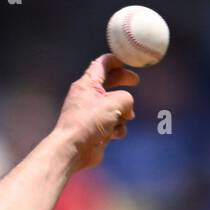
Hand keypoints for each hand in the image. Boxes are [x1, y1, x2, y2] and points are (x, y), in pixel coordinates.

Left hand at [52, 54, 138, 173]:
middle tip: (136, 81)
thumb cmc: (90, 122)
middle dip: (123, 82)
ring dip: (123, 114)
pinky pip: (113, 125)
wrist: (74, 149)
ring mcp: (91, 114)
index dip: (116, 60)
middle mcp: (88, 97)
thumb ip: (127, 98)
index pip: (102, 64)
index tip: (129, 61)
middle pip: (109, 83)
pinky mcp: (95, 129)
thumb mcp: (115, 102)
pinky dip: (117, 129)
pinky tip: (114, 135)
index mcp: (87, 84)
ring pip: (115, 107)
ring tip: (120, 120)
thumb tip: (127, 109)